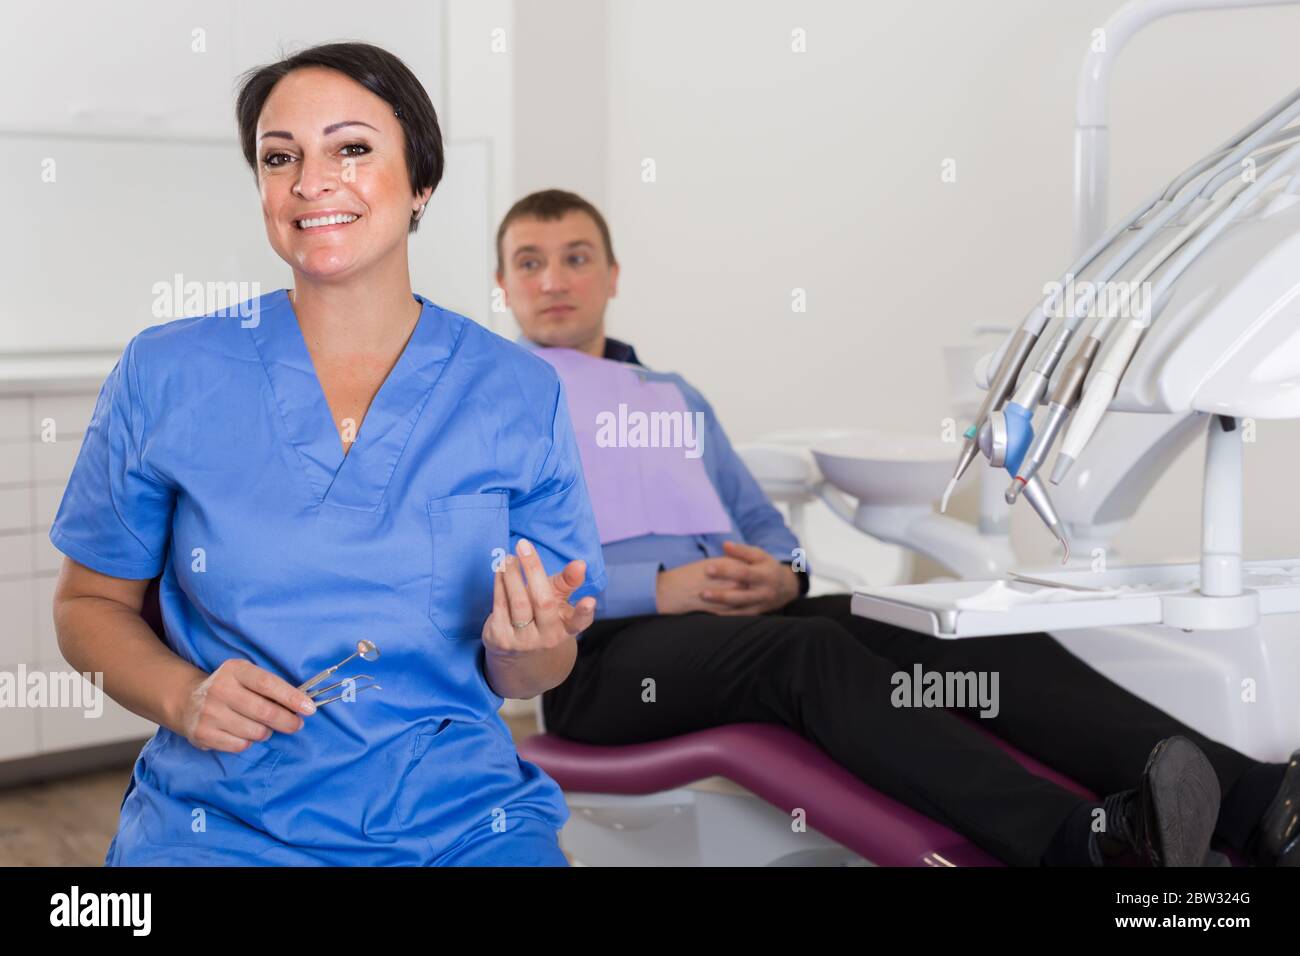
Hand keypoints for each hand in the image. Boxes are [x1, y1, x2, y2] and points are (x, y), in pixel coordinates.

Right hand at [177, 659, 314, 752]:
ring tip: (262, 726)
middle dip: (287, 721)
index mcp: (235, 670)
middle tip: (296, 724)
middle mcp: (220, 690)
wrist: (186, 700)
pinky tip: (243, 733)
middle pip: (265, 712)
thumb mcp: (246, 676)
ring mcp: (210, 713)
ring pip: (255, 732)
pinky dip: (248, 742)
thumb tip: (302, 705)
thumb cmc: (229, 687)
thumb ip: (270, 687)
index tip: (310, 709)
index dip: (292, 698)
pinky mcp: (203, 734)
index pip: (269, 684)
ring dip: (266, 732)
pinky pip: (240, 745)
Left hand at [482, 538, 596, 657]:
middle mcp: (547, 637)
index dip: (584, 612)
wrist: (516, 652)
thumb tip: (580, 564)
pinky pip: (500, 605)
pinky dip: (500, 583)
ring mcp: (523, 641)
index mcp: (566, 628)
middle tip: (524, 544)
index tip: (589, 600)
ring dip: (512, 574)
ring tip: (510, 557)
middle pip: (543, 602)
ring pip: (519, 602)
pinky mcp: (500, 639)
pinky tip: (500, 569)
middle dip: (533, 570)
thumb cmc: (542, 616)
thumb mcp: (558, 599)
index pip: (578, 622)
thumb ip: (568, 581)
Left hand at [655, 541, 800, 615]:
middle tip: (701, 592)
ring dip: (720, 608)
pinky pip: (739, 617)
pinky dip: (725, 616)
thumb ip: (742, 551)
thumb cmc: (767, 566)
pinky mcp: (755, 613)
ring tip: (703, 604)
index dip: (725, 572)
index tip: (707, 568)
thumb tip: (724, 545)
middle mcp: (762, 592)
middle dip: (720, 595)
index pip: (743, 573)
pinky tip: (709, 613)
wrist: (786, 587)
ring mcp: (759, 605)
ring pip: (738, 610)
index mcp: (763, 575)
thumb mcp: (759, 555)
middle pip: (740, 595)